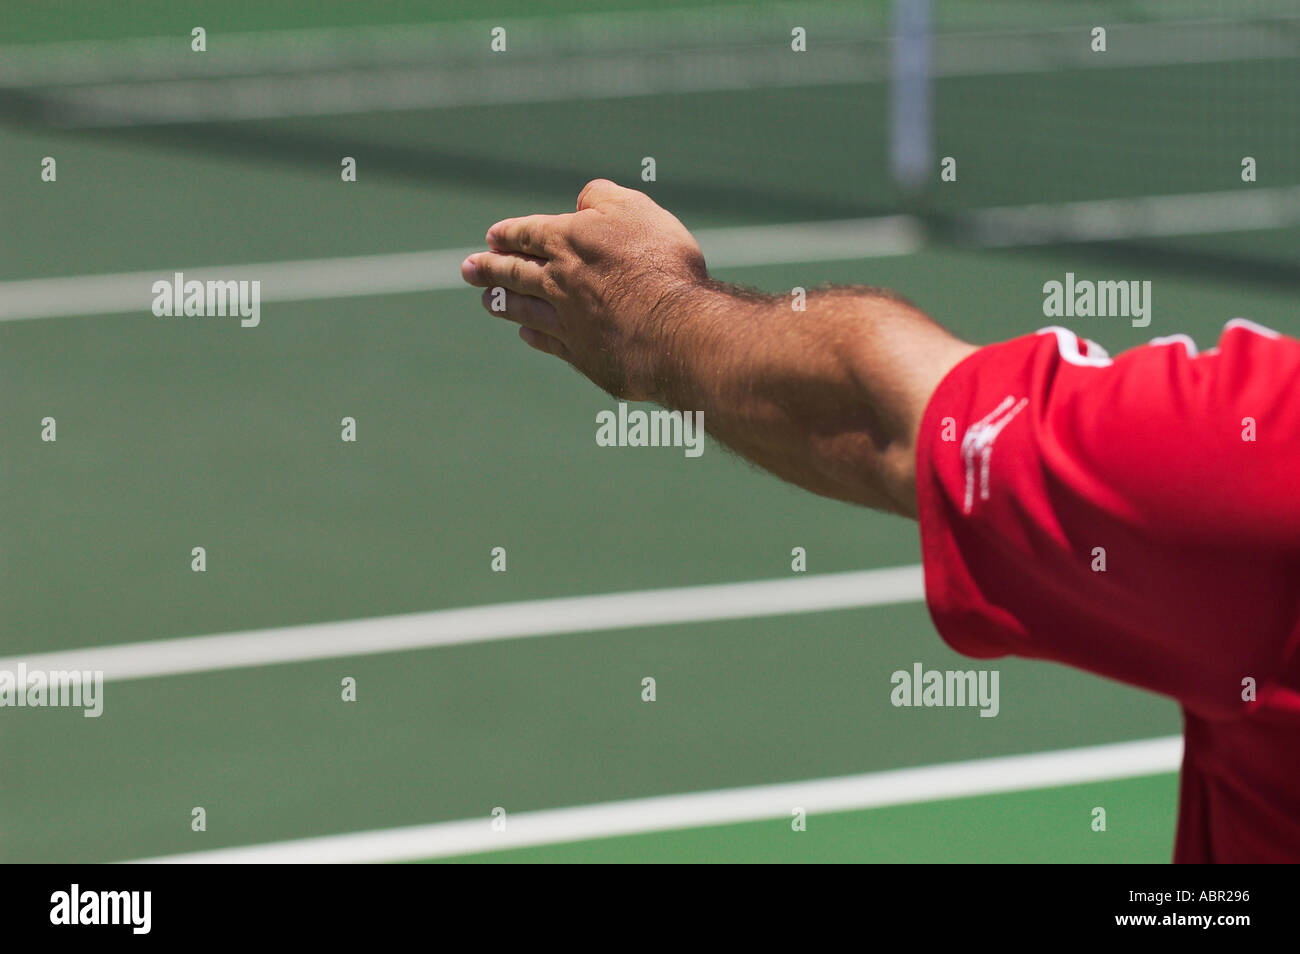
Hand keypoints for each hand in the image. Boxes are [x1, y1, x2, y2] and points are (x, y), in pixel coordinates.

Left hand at [460, 179, 707, 400]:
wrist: (674, 330)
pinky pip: (548, 342)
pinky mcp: (581, 355)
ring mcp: (566, 322)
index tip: (491, 237)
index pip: (527, 234)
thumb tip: (584, 198)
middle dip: (488, 268)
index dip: (508, 234)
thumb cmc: (659, 263)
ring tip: (487, 300)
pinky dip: (533, 336)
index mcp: (566, 242)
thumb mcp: (637, 210)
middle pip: (514, 272)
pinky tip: (526, 334)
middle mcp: (557, 282)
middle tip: (467, 269)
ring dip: (503, 303)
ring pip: (524, 309)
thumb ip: (604, 197)